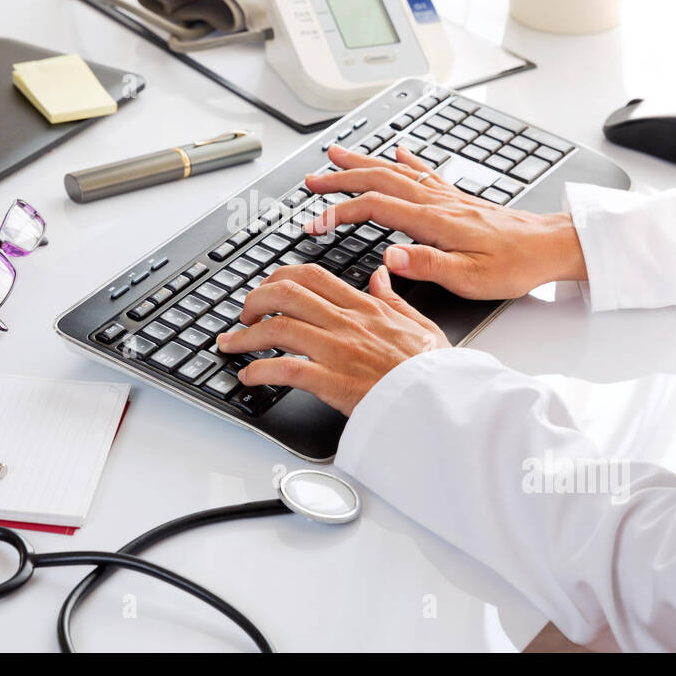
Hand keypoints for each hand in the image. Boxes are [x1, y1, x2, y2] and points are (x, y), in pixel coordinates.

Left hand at [216, 263, 448, 415]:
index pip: (311, 276)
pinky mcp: (333, 381)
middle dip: (254, 299)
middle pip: (285, 293)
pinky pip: (285, 369)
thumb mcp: (420, 321)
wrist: (443, 401)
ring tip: (232, 344)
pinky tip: (249, 376)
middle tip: (243, 315)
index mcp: (365, 306)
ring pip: (277, 327)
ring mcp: (338, 350)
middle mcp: (346, 322)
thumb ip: (393, 297)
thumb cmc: (434, 369)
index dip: (278, 278)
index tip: (265, 289)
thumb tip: (380, 274)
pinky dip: (259, 370)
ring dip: (245, 336)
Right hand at [303, 144, 587, 299]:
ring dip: (363, 161)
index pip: (375, 207)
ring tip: (337, 154)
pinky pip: (424, 171)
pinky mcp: (458, 199)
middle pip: (379, 180)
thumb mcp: (470, 278)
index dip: (341, 213)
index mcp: (434, 222)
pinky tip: (398, 151)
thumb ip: (427, 265)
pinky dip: (406, 159)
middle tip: (312, 180)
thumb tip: (389, 256)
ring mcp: (447, 197)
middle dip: (341, 178)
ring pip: (396, 170)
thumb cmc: (516, 265)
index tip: (316, 223)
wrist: (551, 247)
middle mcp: (437, 202)